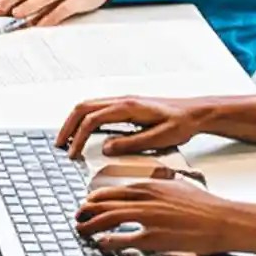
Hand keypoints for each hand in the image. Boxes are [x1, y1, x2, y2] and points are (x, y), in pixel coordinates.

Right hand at [57, 96, 209, 158]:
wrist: (195, 113)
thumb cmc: (182, 124)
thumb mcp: (160, 138)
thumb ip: (132, 143)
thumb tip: (106, 148)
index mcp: (128, 107)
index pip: (93, 120)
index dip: (80, 138)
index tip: (74, 154)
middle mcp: (122, 100)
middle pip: (83, 107)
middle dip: (68, 126)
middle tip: (60, 146)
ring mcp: (123, 101)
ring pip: (88, 106)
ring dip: (74, 122)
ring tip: (68, 140)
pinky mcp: (125, 106)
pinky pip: (97, 108)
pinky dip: (85, 119)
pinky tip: (84, 132)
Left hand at [76, 179, 239, 254]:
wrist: (223, 220)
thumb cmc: (204, 206)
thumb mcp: (177, 186)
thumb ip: (157, 187)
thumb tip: (144, 190)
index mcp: (149, 185)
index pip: (112, 190)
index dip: (95, 198)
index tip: (88, 204)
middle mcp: (145, 198)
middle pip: (104, 202)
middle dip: (86, 211)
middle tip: (78, 217)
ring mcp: (148, 217)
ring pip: (108, 218)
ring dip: (90, 225)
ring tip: (82, 230)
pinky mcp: (154, 236)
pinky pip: (123, 239)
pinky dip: (108, 242)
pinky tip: (102, 244)